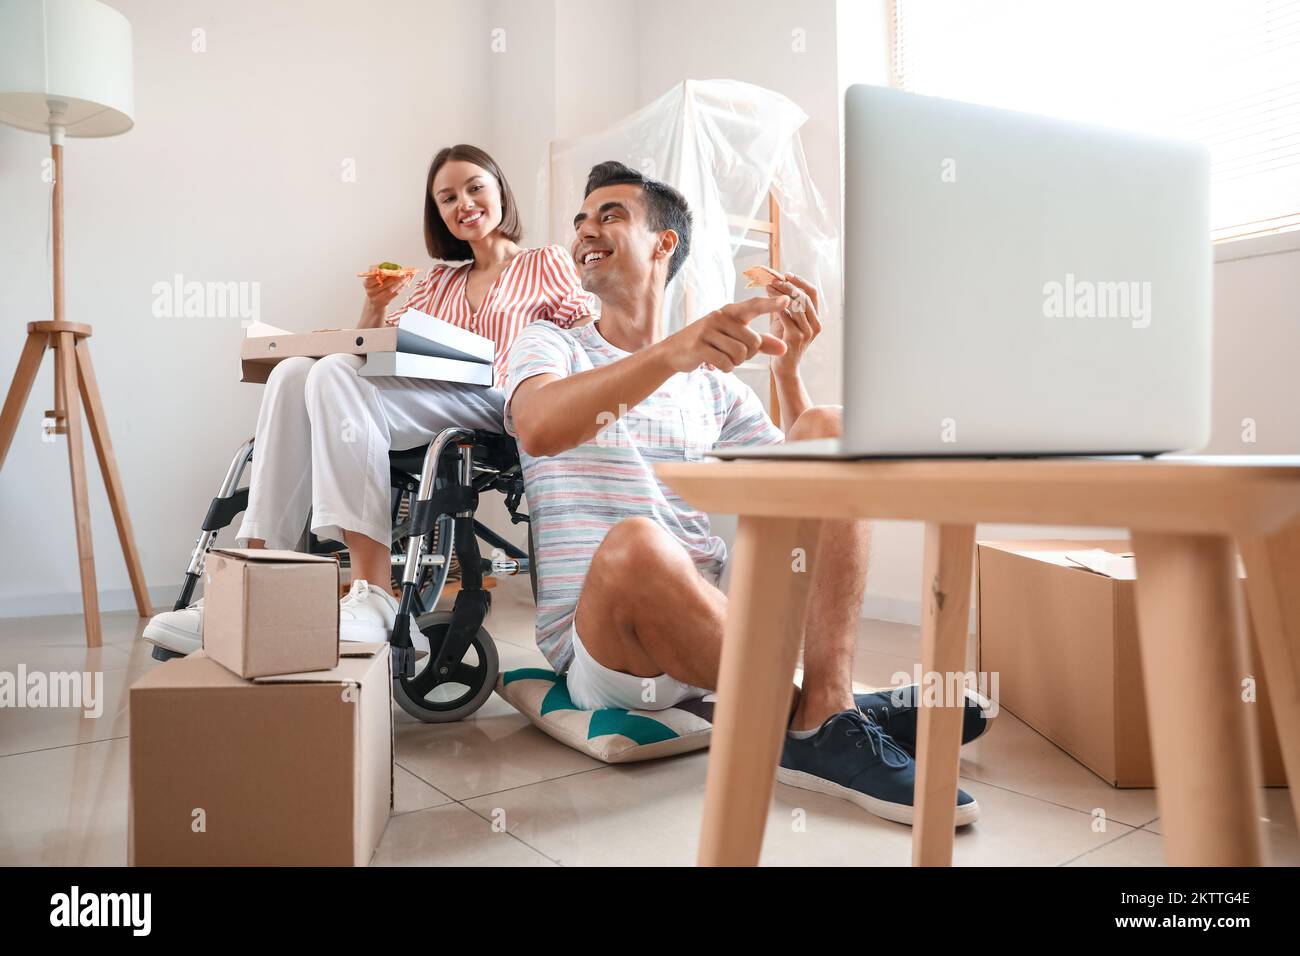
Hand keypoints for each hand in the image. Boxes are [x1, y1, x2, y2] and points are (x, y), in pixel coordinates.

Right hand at [362, 266, 412, 308]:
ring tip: (406, 277)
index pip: (372, 275)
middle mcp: (370, 290)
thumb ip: (383, 272)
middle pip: (383, 283)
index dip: (379, 271)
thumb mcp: (376, 278)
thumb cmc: (377, 286)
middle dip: (393, 277)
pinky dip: (400, 287)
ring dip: (399, 282)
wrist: (375, 301)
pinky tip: (405, 283)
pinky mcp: (384, 302)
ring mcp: (376, 297)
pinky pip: (394, 294)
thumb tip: (397, 267)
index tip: (387, 268)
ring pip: (389, 289)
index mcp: (367, 282)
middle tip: (402, 272)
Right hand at [661, 295, 790, 373]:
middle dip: (748, 354)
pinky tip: (715, 364)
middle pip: (753, 341)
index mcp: (731, 312)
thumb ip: (762, 344)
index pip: (754, 306)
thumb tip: (784, 348)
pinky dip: (725, 368)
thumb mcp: (735, 340)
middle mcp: (720, 317)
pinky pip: (726, 362)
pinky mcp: (700, 346)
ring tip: (723, 357)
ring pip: (740, 354)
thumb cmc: (711, 343)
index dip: (771, 304)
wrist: (675, 351)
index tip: (787, 299)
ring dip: (736, 362)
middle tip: (733, 354)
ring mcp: (708, 330)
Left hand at [766, 273, 821, 377]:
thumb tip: (777, 282)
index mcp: (815, 317)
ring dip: (781, 294)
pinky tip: (767, 302)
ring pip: (796, 305)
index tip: (786, 274)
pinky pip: (787, 317)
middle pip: (804, 297)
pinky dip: (777, 307)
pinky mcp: (796, 338)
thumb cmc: (783, 340)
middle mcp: (815, 324)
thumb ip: (786, 304)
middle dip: (788, 286)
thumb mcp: (787, 319)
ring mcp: (807, 332)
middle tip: (773, 280)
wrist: (784, 367)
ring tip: (768, 287)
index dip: (800, 281)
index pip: (812, 293)